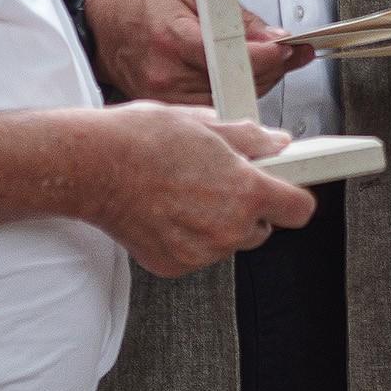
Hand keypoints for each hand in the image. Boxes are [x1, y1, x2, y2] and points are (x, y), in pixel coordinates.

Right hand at [83, 101, 319, 277]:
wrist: (92, 167)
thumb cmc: (141, 141)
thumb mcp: (206, 124)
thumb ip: (250, 140)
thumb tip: (274, 143)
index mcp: (244, 192)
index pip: (299, 209)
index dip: (293, 195)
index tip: (286, 188)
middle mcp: (227, 228)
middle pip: (263, 227)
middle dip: (250, 207)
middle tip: (221, 181)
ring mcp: (201, 252)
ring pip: (228, 240)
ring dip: (218, 222)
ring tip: (186, 191)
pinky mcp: (175, 265)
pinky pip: (198, 252)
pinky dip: (190, 236)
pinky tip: (168, 210)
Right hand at [85, 0, 309, 104]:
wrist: (103, 30)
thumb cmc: (142, 6)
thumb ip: (236, 16)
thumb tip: (273, 37)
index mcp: (172, 36)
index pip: (229, 55)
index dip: (266, 55)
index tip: (285, 48)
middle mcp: (167, 72)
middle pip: (235, 82)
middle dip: (270, 68)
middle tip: (286, 54)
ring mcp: (165, 96)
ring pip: (230, 100)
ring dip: (254, 84)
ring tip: (263, 64)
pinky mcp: (166, 110)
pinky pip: (213, 110)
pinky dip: (232, 95)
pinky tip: (238, 79)